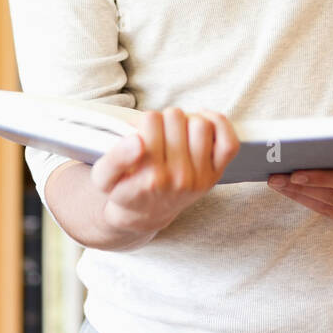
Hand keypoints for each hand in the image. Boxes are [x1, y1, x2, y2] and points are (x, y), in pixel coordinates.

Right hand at [90, 107, 239, 240]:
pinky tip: (200, 124)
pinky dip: (218, 125)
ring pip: (200, 124)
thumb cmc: (123, 190)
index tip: (138, 134)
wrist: (144, 215)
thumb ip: (115, 159)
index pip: (151, 121)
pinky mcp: (215, 175)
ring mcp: (200, 178)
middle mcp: (178, 179)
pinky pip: (229, 142)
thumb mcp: (103, 178)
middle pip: (175, 117)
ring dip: (186, 122)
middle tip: (156, 134)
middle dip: (163, 120)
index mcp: (149, 178)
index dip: (143, 121)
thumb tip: (137, 141)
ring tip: (175, 133)